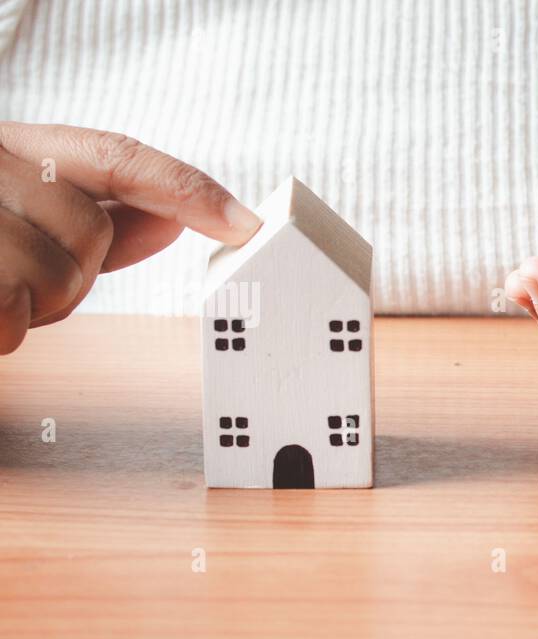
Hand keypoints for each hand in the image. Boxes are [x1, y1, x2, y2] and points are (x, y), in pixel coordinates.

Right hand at [0, 122, 261, 353]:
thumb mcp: (24, 225)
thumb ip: (93, 219)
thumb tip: (169, 220)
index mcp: (7, 146)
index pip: (114, 156)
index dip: (184, 189)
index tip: (245, 223)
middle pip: (93, 229)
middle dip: (73, 272)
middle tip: (18, 278)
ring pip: (60, 275)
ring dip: (34, 303)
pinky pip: (12, 309)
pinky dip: (3, 325)